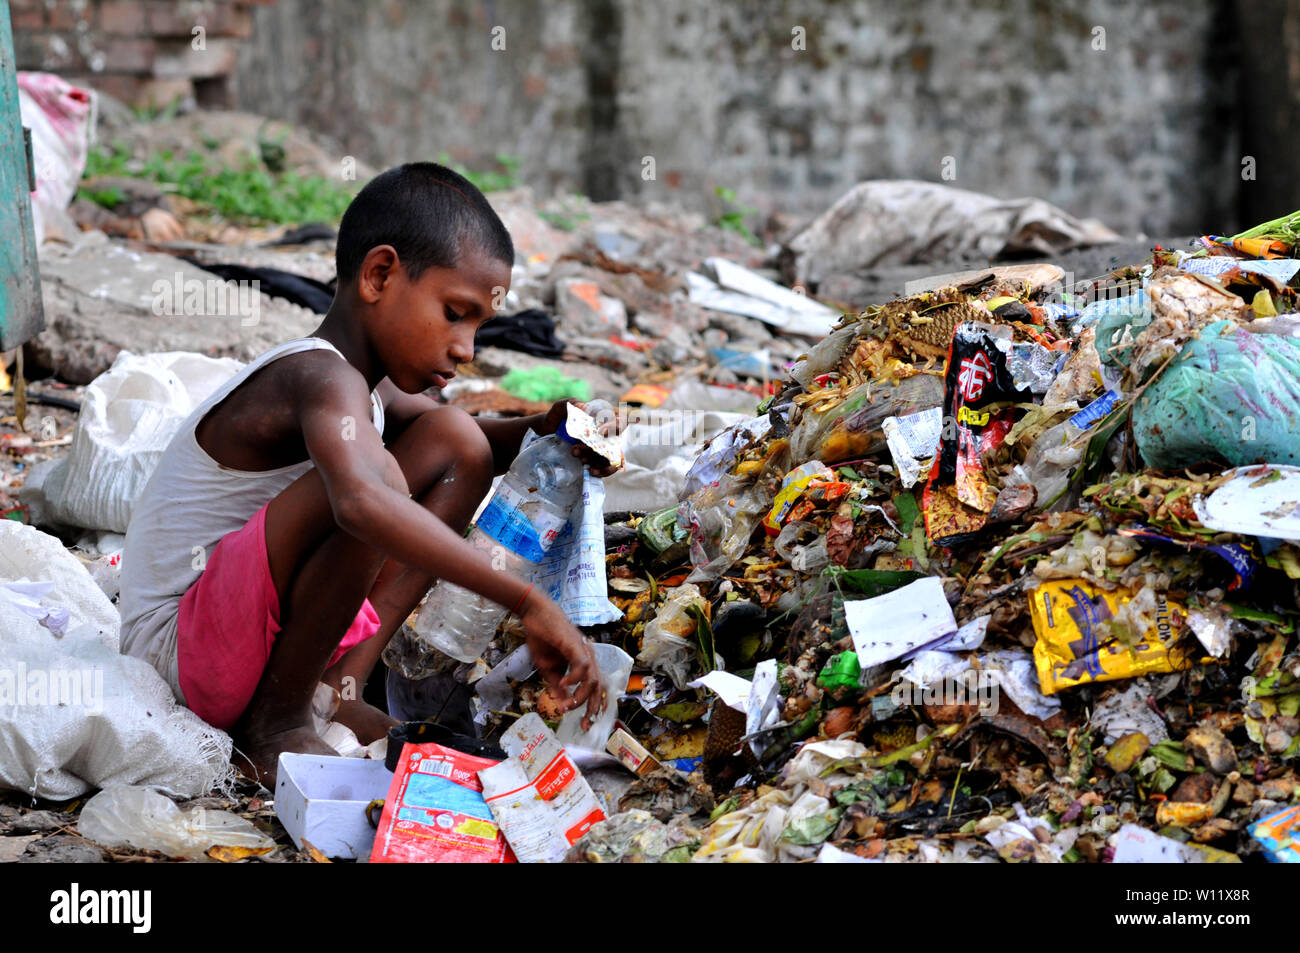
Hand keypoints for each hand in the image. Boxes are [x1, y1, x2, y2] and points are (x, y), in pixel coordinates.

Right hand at [518, 589, 604, 729]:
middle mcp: (588, 658)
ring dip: (581, 696)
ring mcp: (583, 650)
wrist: (534, 614)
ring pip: (593, 680)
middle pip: (599, 688)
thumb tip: (563, 705)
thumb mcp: (548, 669)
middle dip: (593, 708)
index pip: (596, 689)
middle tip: (585, 724)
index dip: (593, 707)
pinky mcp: (575, 644)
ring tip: (568, 705)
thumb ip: (558, 686)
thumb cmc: (542, 638)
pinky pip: (582, 664)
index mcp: (584, 664)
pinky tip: (564, 684)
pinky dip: (575, 678)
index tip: (585, 724)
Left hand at [542, 398, 623, 477]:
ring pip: (610, 457)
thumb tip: (584, 408)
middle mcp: (606, 435)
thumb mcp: (560, 408)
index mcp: (602, 420)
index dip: (617, 427)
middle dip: (598, 448)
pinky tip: (591, 471)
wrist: (546, 434)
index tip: (601, 432)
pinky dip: (603, 471)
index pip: (620, 422)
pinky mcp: (596, 461)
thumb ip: (570, 403)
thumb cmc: (557, 418)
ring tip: (578, 458)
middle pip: (615, 443)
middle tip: (576, 449)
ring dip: (596, 460)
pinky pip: (608, 468)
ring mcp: (602, 449)